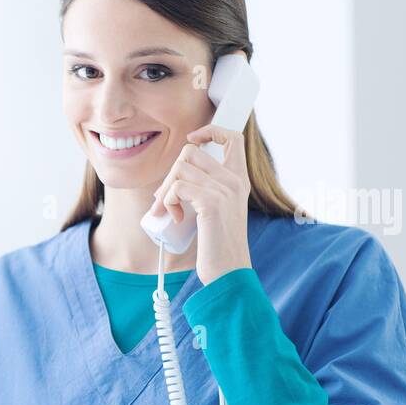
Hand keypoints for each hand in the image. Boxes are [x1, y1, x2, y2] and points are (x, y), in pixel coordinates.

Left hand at [148, 123, 251, 285]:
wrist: (228, 272)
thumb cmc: (218, 246)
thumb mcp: (216, 211)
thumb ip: (206, 190)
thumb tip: (176, 178)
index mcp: (239, 180)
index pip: (233, 137)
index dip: (210, 131)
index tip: (192, 141)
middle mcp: (235, 181)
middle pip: (191, 153)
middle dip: (170, 174)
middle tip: (166, 200)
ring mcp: (225, 190)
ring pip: (180, 168)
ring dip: (166, 190)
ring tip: (169, 211)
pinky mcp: (212, 203)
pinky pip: (177, 187)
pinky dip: (167, 202)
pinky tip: (176, 218)